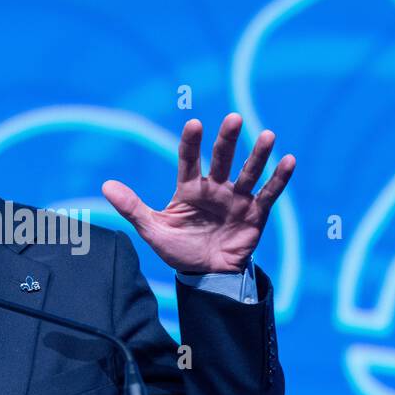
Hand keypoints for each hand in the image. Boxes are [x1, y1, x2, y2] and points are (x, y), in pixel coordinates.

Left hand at [102, 113, 294, 273]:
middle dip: (228, 139)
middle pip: (223, 158)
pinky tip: (288, 160)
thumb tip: (105, 185)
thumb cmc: (179, 250)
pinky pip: (269, 193)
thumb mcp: (153, 230)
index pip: (189, 160)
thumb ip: (132, 207)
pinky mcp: (255, 213)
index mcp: (189, 189)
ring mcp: (237, 199)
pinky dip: (279, 178)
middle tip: (234, 118)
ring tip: (268, 135)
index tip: (193, 124)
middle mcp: (215, 188)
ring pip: (248, 172)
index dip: (191, 143)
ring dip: (258, 154)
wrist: (206, 276)